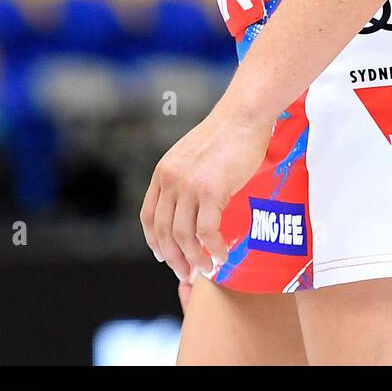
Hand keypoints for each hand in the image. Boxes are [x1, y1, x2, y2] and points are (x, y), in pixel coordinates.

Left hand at [139, 103, 273, 282]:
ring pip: (184, 236)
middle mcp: (171, 180)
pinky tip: (222, 255)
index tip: (164, 257)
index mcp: (163, 172)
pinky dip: (214, 248)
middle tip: (188, 274)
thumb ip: (185, 179)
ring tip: (206, 269)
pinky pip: (208, 231)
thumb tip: (189, 209)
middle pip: (164, 232)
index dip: (154, 241)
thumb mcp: (193, 156)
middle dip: (174, 259)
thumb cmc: (226, 135)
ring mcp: (189, 185)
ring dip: (194, 259)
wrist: (243, 116)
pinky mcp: (211, 190)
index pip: (148, 216)